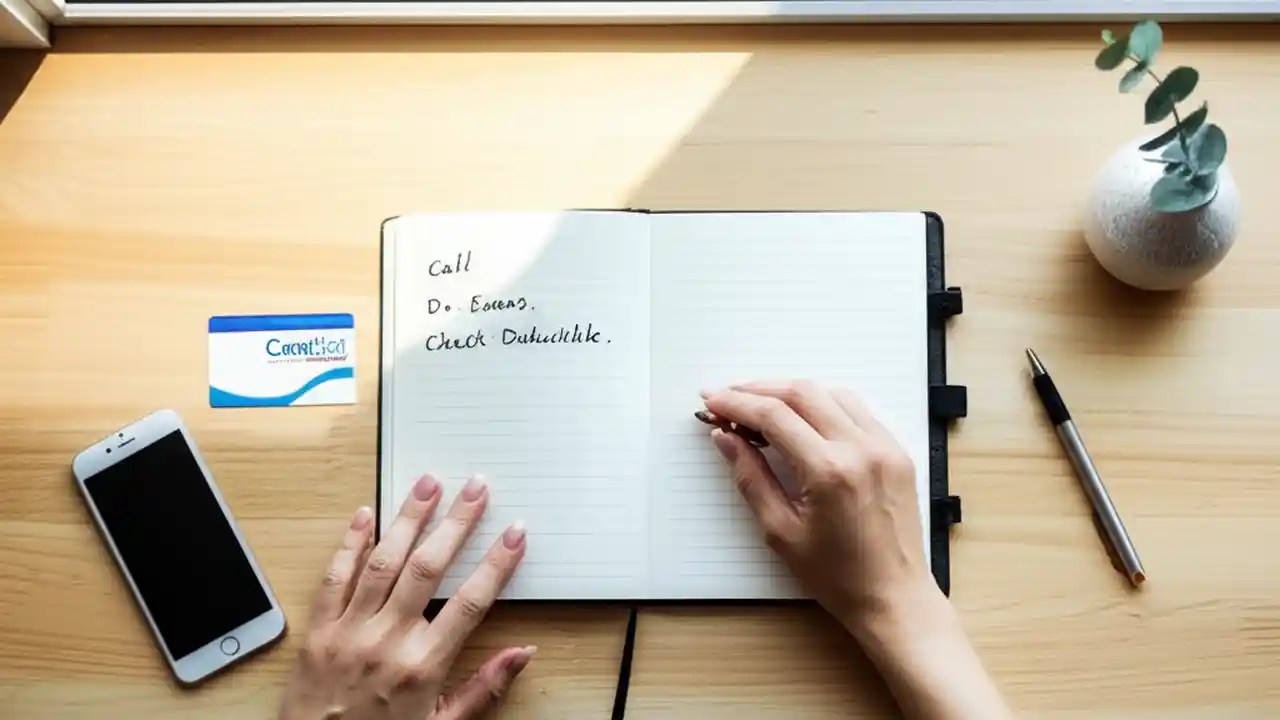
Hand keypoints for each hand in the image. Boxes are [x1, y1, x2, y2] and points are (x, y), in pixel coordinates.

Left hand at [279, 476, 534, 719]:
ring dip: (409, 519)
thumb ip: (484, 689)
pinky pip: (334, 577)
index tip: (515, 534)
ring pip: (384, 562)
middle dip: (457, 523)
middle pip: (428, 568)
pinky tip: (365, 515)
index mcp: (423, 666)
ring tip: (428, 484)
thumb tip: (523, 653)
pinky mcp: (318, 631)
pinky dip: (349, 543)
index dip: (496, 564)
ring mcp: (349, 632)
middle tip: (476, 488)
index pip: (470, 602)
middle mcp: (387, 642)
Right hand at [702, 380, 933, 633]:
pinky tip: (801, 415)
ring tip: (760, 404)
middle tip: (728, 398)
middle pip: (801, 393)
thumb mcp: (780, 531)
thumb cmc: (837, 576)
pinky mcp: (896, 451)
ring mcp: (884, 446)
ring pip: (831, 393)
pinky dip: (823, 402)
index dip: (737, 403)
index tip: (712, 401)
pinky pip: (856, 409)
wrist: (894, 597)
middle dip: (758, 390)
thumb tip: (724, 436)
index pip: (774, 416)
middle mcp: (861, 449)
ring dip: (791, 391)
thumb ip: (750, 476)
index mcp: (830, 471)